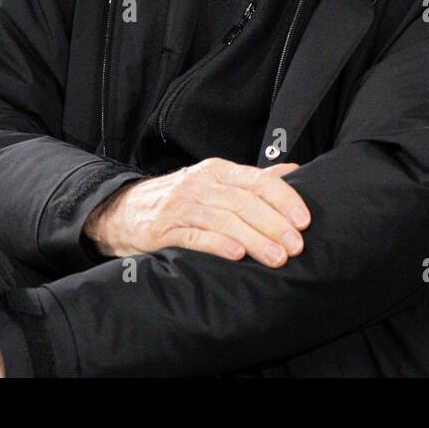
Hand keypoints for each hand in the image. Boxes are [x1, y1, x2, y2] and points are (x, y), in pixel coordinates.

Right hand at [84, 158, 310, 267]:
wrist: (124, 210)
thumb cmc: (181, 199)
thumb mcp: (216, 182)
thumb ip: (254, 179)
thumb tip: (295, 172)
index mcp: (218, 170)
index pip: (258, 180)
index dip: (284, 199)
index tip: (304, 220)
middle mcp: (201, 183)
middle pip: (245, 201)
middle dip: (274, 224)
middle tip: (296, 246)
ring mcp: (182, 205)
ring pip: (225, 219)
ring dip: (255, 239)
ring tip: (277, 258)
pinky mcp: (164, 229)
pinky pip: (195, 235)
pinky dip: (218, 244)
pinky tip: (236, 255)